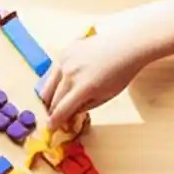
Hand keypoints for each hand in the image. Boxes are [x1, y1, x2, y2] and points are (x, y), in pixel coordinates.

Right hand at [39, 27, 155, 129]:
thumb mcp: (106, 97)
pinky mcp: (64, 51)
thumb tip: (69, 113)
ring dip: (49, 97)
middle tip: (54, 116)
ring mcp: (65, 61)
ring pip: (47, 85)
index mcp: (82, 88)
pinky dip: (53, 81)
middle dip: (51, 110)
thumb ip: (85, 107)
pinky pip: (52, 71)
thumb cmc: (121, 72)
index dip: (54, 122)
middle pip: (52, 99)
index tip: (50, 128)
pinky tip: (60, 85)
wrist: (126, 46)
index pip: (61, 110)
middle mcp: (70, 74)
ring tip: (54, 102)